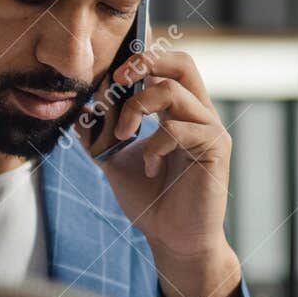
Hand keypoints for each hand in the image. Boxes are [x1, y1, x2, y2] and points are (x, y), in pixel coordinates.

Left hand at [78, 47, 243, 296]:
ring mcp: (210, 129)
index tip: (111, 75)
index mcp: (180, 111)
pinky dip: (153, 146)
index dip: (141, 57)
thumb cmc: (150, 199)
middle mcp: (199, 114)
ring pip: (173, 91)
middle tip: (117, 81)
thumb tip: (81, 107)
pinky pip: (178, 130)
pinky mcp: (216, 149)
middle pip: (182, 62)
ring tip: (123, 135)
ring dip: (137, 108)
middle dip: (144, 63)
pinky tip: (149, 168)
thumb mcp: (114, 160)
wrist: (172, 239)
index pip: (168, 64)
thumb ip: (100, 133)